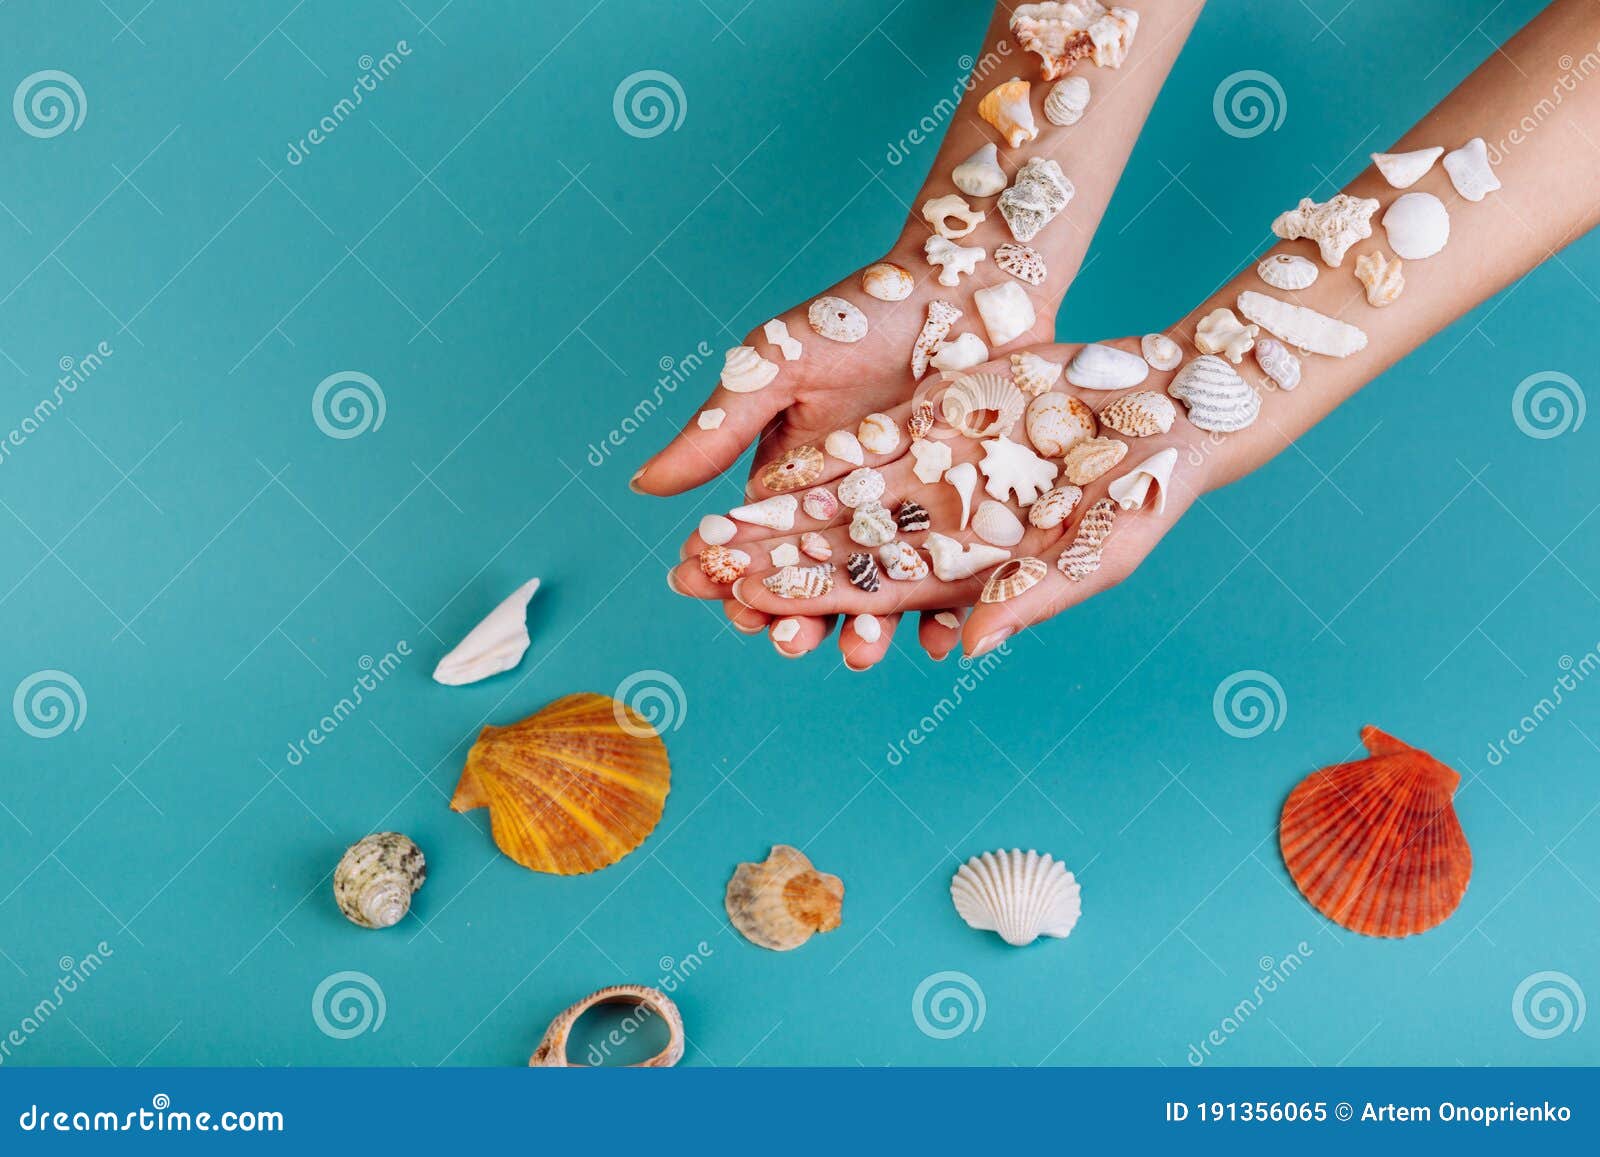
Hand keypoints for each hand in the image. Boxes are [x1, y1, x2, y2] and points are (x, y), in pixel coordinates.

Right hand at [643, 240, 1056, 664]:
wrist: (961, 286)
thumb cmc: (857, 317)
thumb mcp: (776, 370)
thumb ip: (717, 432)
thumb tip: (641, 487)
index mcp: (791, 490)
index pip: (759, 554)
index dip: (738, 583)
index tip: (728, 603)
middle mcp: (847, 516)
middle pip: (817, 588)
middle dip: (799, 622)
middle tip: (788, 640)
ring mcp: (909, 522)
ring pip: (881, 594)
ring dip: (865, 632)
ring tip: (857, 652)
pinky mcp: (969, 518)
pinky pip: (957, 578)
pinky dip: (946, 615)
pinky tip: (936, 642)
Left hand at [669, 338, 1211, 665]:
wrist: (1169, 407)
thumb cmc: (1147, 495)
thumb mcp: (1097, 552)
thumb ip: (1032, 596)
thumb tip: (972, 645)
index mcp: (967, 572)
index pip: (870, 593)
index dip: (808, 601)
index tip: (747, 608)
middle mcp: (937, 530)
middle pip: (835, 553)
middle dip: (766, 565)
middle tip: (693, 575)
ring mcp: (931, 477)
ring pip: (834, 503)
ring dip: (772, 519)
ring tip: (705, 531)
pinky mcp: (935, 426)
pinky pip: (861, 448)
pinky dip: (811, 463)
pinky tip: (757, 476)